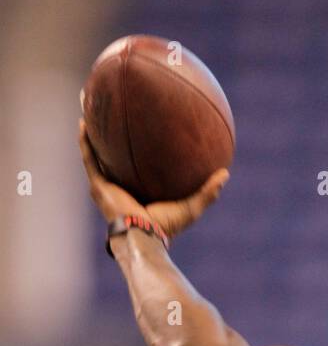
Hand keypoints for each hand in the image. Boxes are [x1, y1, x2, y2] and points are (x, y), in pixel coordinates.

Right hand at [78, 118, 228, 240]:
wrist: (144, 237)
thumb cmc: (167, 227)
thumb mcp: (191, 206)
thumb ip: (208, 191)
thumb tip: (225, 173)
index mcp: (139, 190)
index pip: (136, 166)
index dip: (136, 149)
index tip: (141, 128)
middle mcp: (120, 186)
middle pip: (113, 155)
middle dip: (110, 135)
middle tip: (112, 110)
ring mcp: (107, 186)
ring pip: (96, 153)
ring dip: (91, 133)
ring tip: (89, 108)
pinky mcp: (98, 186)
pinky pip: (89, 159)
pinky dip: (85, 142)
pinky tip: (84, 122)